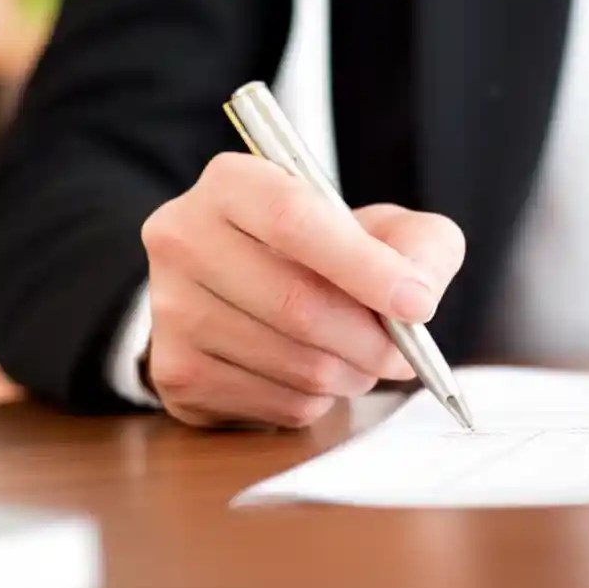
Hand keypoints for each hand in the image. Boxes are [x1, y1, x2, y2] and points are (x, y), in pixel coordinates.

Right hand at [141, 152, 464, 427]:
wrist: (245, 294)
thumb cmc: (323, 255)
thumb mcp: (380, 228)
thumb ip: (418, 244)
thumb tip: (418, 293)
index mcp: (230, 183)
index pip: (293, 219)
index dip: (363, 266)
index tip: (416, 304)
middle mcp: (183, 238)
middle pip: (296, 303)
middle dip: (371, 339)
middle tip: (403, 351)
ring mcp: (170, 309)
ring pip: (294, 363)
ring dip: (350, 373)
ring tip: (358, 358)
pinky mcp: (175, 374)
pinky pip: (277, 404)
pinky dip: (319, 400)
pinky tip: (314, 374)